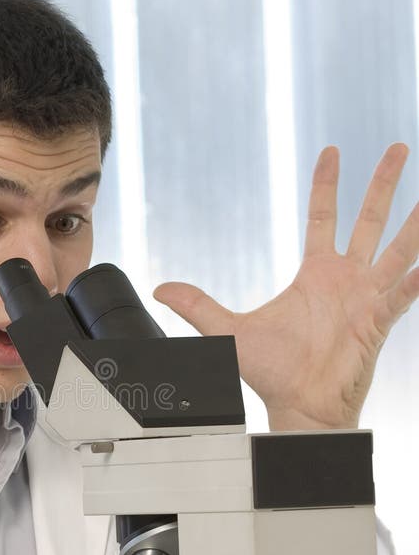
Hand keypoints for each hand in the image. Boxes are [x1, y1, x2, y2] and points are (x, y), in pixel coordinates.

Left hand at [153, 144, 418, 430]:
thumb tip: (161, 289)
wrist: (298, 405)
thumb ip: (198, 306)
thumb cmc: (272, 373)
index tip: (331, 152)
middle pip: (369, 220)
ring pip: (398, 250)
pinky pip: (403, 295)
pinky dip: (414, 281)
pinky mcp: (378, 322)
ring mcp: (366, 299)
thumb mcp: (228, 331)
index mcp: (316, 274)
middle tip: (397, 149)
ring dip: (415, 225)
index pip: (323, 217)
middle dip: (382, 184)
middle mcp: (346, 279)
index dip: (327, 184)